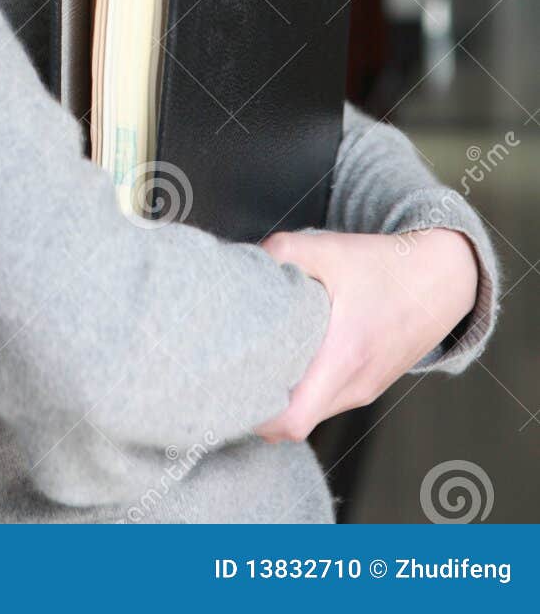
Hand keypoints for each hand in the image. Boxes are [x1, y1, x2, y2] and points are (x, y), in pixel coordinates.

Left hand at [254, 227, 479, 442]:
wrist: (440, 279)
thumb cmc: (385, 266)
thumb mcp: (330, 248)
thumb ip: (281, 252)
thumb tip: (243, 264)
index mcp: (346, 354)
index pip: (295, 420)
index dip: (259, 419)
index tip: (232, 395)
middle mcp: (357, 383)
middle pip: (298, 423)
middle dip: (262, 409)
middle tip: (232, 380)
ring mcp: (366, 388)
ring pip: (314, 413)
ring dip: (285, 400)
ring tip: (256, 368)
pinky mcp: (370, 384)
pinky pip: (329, 401)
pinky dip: (306, 392)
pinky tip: (289, 362)